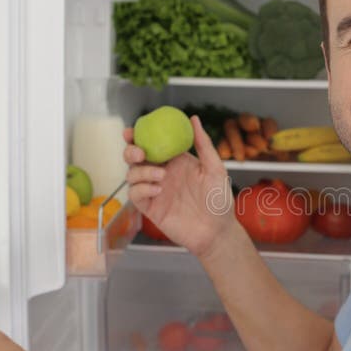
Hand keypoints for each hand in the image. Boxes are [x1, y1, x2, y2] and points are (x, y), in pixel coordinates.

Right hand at [124, 116, 235, 258]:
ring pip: (132, 175)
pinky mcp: (150, 208)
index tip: (132, 131)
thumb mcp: (215, 168)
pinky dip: (141, 189)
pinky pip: (135, 195)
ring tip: (162, 176)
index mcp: (175, 160)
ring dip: (142, 171)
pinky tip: (158, 189)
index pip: (151, 143)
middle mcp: (161, 173)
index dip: (137, 135)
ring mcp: (154, 190)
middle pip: (135, 158)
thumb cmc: (219, 200)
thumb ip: (203, 144)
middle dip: (131, 151)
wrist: (217, 231)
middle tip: (140, 153)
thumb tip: (193, 119)